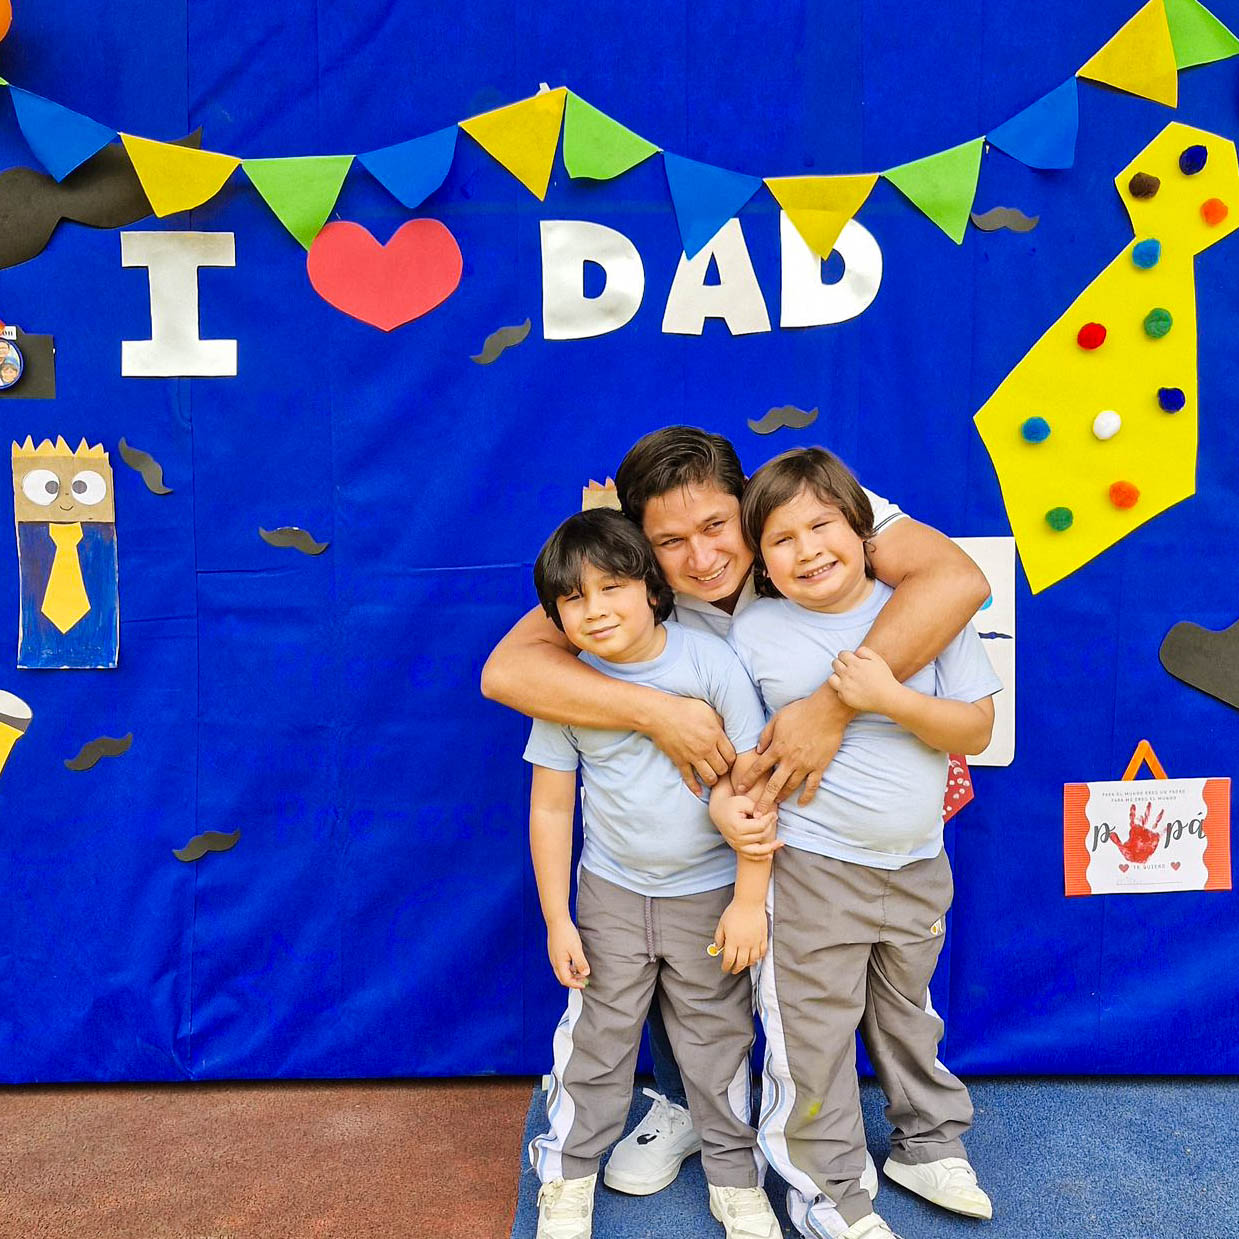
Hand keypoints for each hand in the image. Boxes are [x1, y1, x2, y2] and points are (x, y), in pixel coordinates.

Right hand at [547, 920, 590, 988]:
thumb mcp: (576, 949)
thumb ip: (580, 962)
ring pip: (561, 971)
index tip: (584, 984)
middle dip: (573, 982)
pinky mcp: (555, 952)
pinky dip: (568, 968)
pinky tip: (574, 963)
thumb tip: (585, 973)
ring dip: (571, 974)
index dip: (576, 984)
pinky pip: (561, 964)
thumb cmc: (565, 933)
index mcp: (559, 963)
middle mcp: (554, 962)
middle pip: (562, 978)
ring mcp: (554, 957)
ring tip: (581, 972)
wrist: (556, 920)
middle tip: (583, 981)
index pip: (566, 980)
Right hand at [645, 696, 735, 795]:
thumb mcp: (707, 710)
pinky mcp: (680, 761)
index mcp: (715, 735)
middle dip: (724, 770)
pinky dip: (695, 787)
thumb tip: (728, 729)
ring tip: (712, 776)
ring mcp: (692, 757)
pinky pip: (689, 779)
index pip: (731, 755)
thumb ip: (720, 721)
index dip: (732, 759)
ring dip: (713, 779)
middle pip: (722, 768)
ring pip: (709, 777)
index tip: (728, 758)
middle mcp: (706, 748)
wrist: (660, 714)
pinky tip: (699, 792)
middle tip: (721, 767)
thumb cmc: (684, 708)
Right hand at [711, 794, 780, 858]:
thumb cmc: (732, 805)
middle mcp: (737, 839)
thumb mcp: (743, 801)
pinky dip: (760, 857)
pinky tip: (770, 854)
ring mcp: (737, 845)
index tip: (774, 814)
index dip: (769, 819)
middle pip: (761, 836)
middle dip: (770, 827)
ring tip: (781, 843)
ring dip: (771, 847)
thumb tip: (767, 817)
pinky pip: (751, 856)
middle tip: (774, 818)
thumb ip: (756, 808)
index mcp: (738, 827)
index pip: (760, 826)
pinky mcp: (737, 848)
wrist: (718, 812)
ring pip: (758, 850)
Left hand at [712, 900, 768, 972]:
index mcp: (733, 941)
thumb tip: (718, 948)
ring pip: (753, 960)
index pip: (729, 960)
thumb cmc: (734, 912)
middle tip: (733, 970)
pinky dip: (758, 958)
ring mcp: (755, 942)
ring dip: (747, 965)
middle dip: (736, 969)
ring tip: (743, 964)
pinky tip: (754, 957)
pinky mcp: (763, 938)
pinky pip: (762, 953)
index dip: (726, 967)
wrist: (749, 903)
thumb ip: (719, 938)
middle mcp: (745, 944)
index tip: (724, 968)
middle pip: (741, 963)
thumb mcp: (722, 924)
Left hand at [736, 690, 851, 813]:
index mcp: (777, 748)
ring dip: (782, 797)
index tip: (740, 789)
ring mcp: (805, 765)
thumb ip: (766, 736)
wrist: (827, 711)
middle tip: (757, 813)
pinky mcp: (819, 767)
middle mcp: (789, 760)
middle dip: (764, 800)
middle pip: (773, 785)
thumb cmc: (801, 711)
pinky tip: (801, 803)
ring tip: (775, 804)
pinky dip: (806, 796)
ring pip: (791, 787)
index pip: (758, 768)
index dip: (748, 779)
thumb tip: (758, 750)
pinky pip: (812, 786)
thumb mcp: (777, 719)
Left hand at [828, 646, 899, 713]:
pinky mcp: (845, 697)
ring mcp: (845, 686)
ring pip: (831, 678)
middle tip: (848, 669)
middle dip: (840, 664)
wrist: (888, 698)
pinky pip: (837, 690)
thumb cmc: (884, 678)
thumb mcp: (877, 659)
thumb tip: (855, 652)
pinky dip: (842, 689)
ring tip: (846, 678)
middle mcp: (847, 674)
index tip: (850, 660)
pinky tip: (851, 689)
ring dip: (837, 676)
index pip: (841, 654)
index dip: (846, 656)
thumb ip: (864, 651)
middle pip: (835, 664)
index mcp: (855, 663)